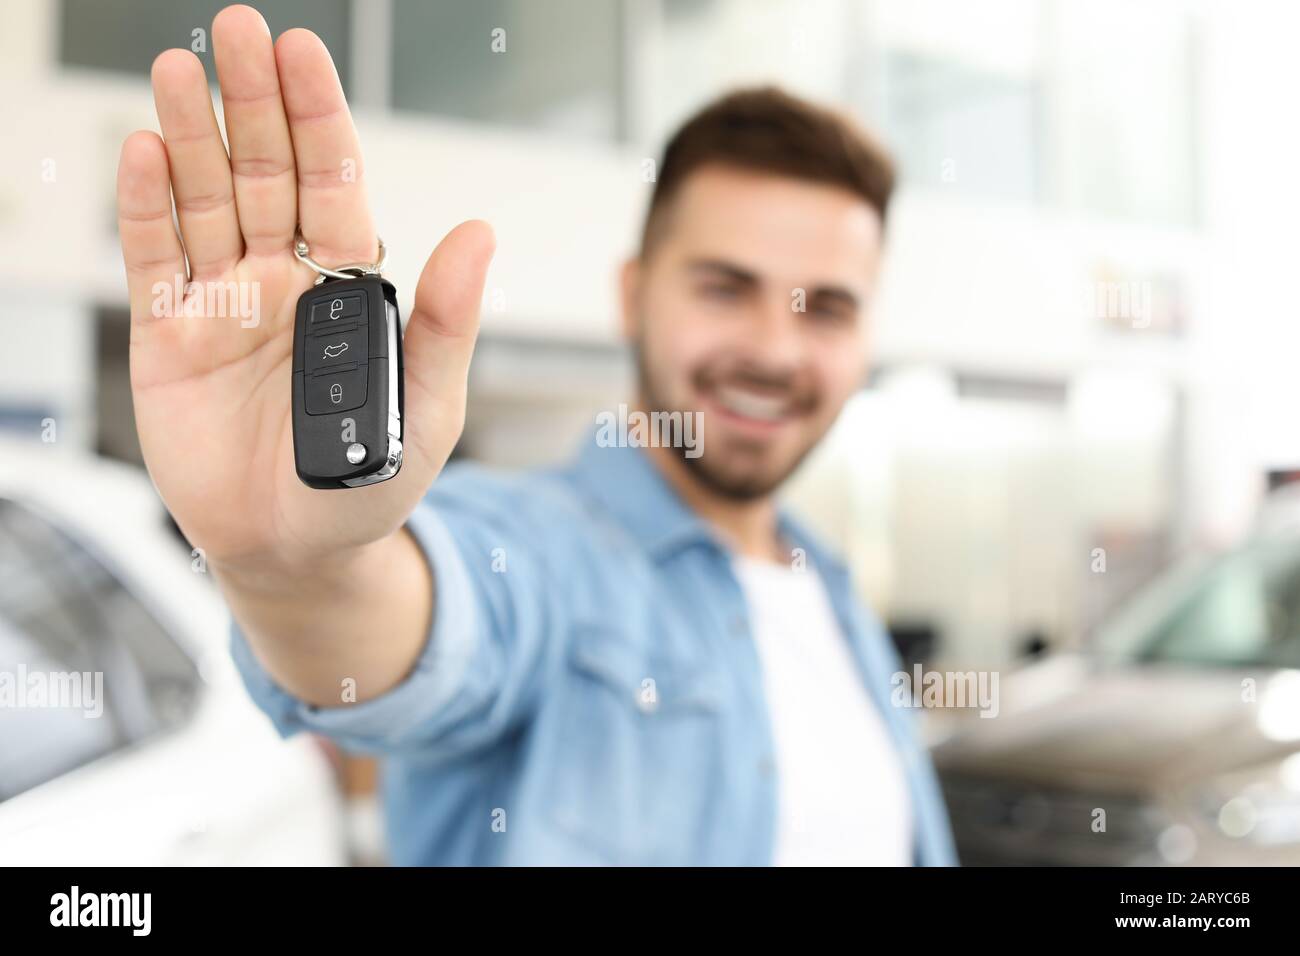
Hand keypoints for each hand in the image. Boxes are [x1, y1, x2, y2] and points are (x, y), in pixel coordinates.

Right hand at [116, 4, 492, 576]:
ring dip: (191, 135)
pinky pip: (154, 261)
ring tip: (182, 68)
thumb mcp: (425, 402)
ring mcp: (224, 304)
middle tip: (239, 31)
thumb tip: (481, 234)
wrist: (298, 553)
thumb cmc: (369, 481)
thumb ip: (443, 318)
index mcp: (346, 284)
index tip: (303, 54)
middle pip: (264, 172)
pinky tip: (144, 150)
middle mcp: (283, 279)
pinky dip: (146, 208)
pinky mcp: (169, 339)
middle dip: (253, 103)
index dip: (318, 118)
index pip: (332, 182)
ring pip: (204, 200)